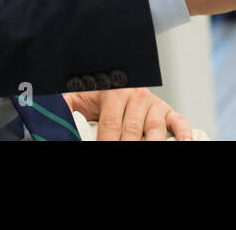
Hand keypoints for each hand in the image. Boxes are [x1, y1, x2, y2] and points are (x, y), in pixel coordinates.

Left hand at [63, 87, 192, 140]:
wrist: (114, 82)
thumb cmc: (94, 97)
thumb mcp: (77, 98)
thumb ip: (65, 108)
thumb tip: (51, 116)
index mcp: (113, 93)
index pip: (110, 126)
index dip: (106, 143)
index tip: (101, 149)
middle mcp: (136, 97)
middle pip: (131, 133)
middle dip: (126, 147)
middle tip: (121, 152)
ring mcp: (154, 104)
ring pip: (154, 131)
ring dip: (152, 144)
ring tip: (147, 150)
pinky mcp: (167, 112)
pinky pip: (179, 121)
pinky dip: (184, 133)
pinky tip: (185, 143)